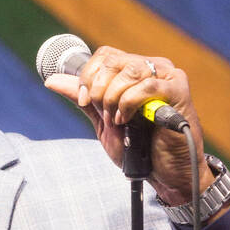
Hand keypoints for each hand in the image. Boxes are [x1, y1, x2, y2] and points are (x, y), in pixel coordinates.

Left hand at [44, 45, 214, 204]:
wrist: (164, 174)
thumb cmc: (138, 150)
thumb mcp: (104, 123)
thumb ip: (83, 100)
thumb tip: (51, 80)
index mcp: (135, 71)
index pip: (104, 55)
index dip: (88, 77)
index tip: (85, 102)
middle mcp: (152, 68)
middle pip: (113, 61)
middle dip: (99, 91)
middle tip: (106, 115)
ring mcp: (167, 77)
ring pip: (128, 71)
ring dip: (114, 99)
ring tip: (119, 121)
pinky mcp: (178, 90)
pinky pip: (146, 86)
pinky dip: (129, 104)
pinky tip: (129, 120)